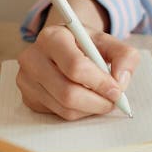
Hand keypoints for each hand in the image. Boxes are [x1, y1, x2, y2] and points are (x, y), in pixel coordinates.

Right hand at [16, 24, 139, 119]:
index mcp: (52, 37)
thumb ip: (124, 56)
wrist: (63, 46)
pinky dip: (79, 111)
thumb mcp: (108, 41)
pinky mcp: (28, 97)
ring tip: (103, 100)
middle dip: (97, 101)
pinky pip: (58, 113)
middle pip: (68, 92)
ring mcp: (27, 79)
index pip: (75, 66)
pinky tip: (86, 99)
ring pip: (64, 107)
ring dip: (90, 109)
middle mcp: (33, 58)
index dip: (100, 82)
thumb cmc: (85, 44)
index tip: (117, 90)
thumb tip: (121, 81)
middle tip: (114, 101)